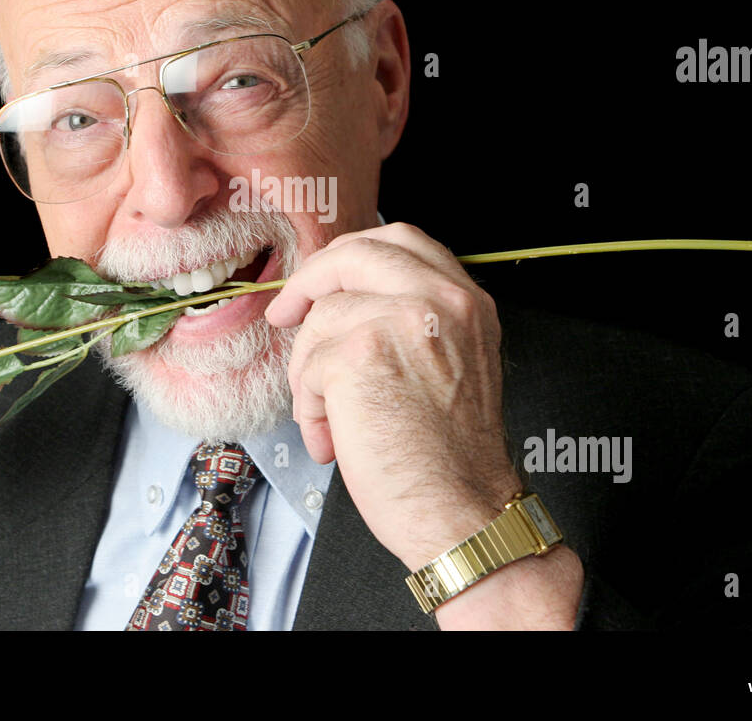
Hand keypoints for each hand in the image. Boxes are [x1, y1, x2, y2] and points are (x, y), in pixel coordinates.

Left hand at [265, 222, 521, 571]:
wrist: (462, 512)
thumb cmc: (451, 457)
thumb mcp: (453, 363)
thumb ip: (412, 321)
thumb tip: (336, 305)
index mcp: (466, 300)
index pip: (399, 239)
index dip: (349, 255)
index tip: (324, 282)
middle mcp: (439, 300)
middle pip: (352, 254)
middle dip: (308, 282)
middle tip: (285, 313)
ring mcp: (398, 320)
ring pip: (320, 319)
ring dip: (310, 375)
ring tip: (332, 420)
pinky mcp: (358, 353)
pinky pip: (307, 366)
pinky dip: (310, 407)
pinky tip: (335, 438)